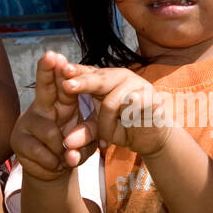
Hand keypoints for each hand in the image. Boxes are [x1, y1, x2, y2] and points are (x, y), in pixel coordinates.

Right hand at [10, 51, 93, 180]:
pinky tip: (53, 163)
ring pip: (49, 131)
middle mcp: (44, 107)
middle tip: (50, 56)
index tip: (60, 57)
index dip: (61, 71)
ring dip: (61, 149)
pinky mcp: (18, 140)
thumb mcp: (87, 144)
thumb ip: (85, 142)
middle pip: (44, 87)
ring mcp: (29, 122)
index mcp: (63, 102)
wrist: (53, 170)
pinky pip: (40, 151)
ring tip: (64, 155)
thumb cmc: (72, 149)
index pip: (63, 83)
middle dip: (47, 71)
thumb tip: (70, 152)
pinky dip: (52, 162)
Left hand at [58, 66, 172, 156]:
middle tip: (66, 86)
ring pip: (112, 100)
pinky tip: (122, 131)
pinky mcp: (151, 97)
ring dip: (105, 123)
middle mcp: (121, 77)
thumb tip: (68, 143)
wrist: (152, 138)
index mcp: (105, 79)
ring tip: (105, 139)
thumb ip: (83, 132)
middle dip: (82, 82)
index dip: (75, 71)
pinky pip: (131, 107)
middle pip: (99, 77)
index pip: (88, 72)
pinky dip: (123, 123)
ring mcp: (138, 84)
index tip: (60, 69)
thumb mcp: (99, 130)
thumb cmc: (123, 128)